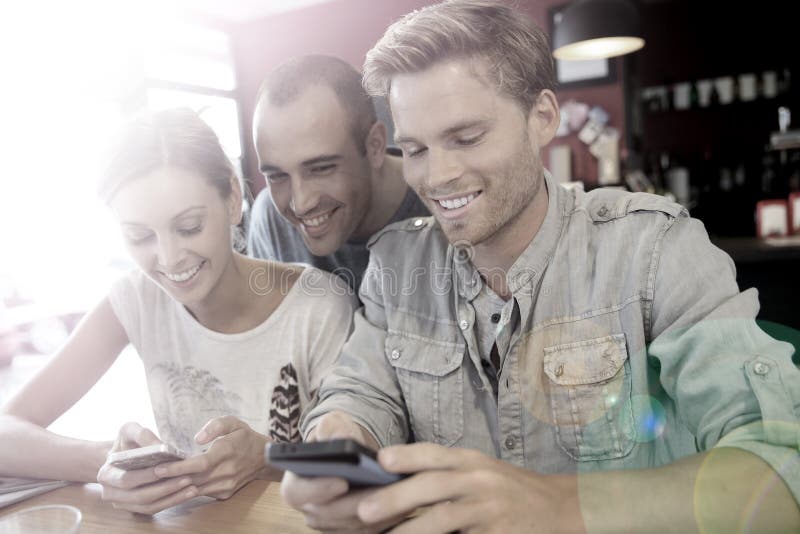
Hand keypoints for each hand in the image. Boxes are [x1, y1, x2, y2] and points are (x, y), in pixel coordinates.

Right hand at [97, 422, 197, 514]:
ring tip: (192, 487)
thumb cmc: (127, 441)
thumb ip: (142, 435)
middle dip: (165, 488)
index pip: (126, 479)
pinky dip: (172, 502)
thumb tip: (160, 446)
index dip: (147, 476)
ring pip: (148, 506)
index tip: (168, 468)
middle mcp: (110, 493)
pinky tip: (188, 493)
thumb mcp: (130, 430)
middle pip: (139, 496)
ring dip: (172, 498)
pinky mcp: (136, 508)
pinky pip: (154, 509)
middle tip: (187, 478)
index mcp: (106, 475)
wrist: (124, 455)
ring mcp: (123, 504)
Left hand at [153, 415, 266, 499]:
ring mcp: (226, 485)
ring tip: (156, 481)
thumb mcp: (233, 422)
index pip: (199, 464)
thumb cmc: (245, 437)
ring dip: (176, 486)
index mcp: (227, 451)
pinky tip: (176, 483)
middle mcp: (226, 471)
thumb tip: (197, 438)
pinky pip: (202, 493)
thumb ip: (215, 426)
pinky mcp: (225, 493)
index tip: (158, 468)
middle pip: (193, 478)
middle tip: (147, 476)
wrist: (265, 458)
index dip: (178, 467)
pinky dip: (188, 489)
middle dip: (169, 478)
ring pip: (195, 488)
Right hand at [281, 411, 400, 531]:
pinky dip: (388, 519)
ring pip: (354, 526)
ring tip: (399, 496)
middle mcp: (310, 510)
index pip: (298, 493)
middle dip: (358, 503)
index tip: (341, 481)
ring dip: (377, 513)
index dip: (319, 489)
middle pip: (331, 515)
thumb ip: (332, 428)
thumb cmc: (337, 439)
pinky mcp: (352, 531)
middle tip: (380, 491)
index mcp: (295, 485)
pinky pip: (370, 531)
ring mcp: (331, 525)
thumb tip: (339, 438)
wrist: (349, 455)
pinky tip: (405, 504)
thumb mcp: (333, 425)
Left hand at [357, 443, 584, 533]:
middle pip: (434, 486)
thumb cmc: (509, 488)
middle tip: (364, 510)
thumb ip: (446, 471)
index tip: (380, 459)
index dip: (408, 455)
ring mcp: (490, 511)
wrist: (559, 507)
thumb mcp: (481, 469)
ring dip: (411, 530)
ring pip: (444, 520)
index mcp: (472, 461)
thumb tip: (396, 479)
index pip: (436, 454)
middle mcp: (480, 481)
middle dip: (396, 498)